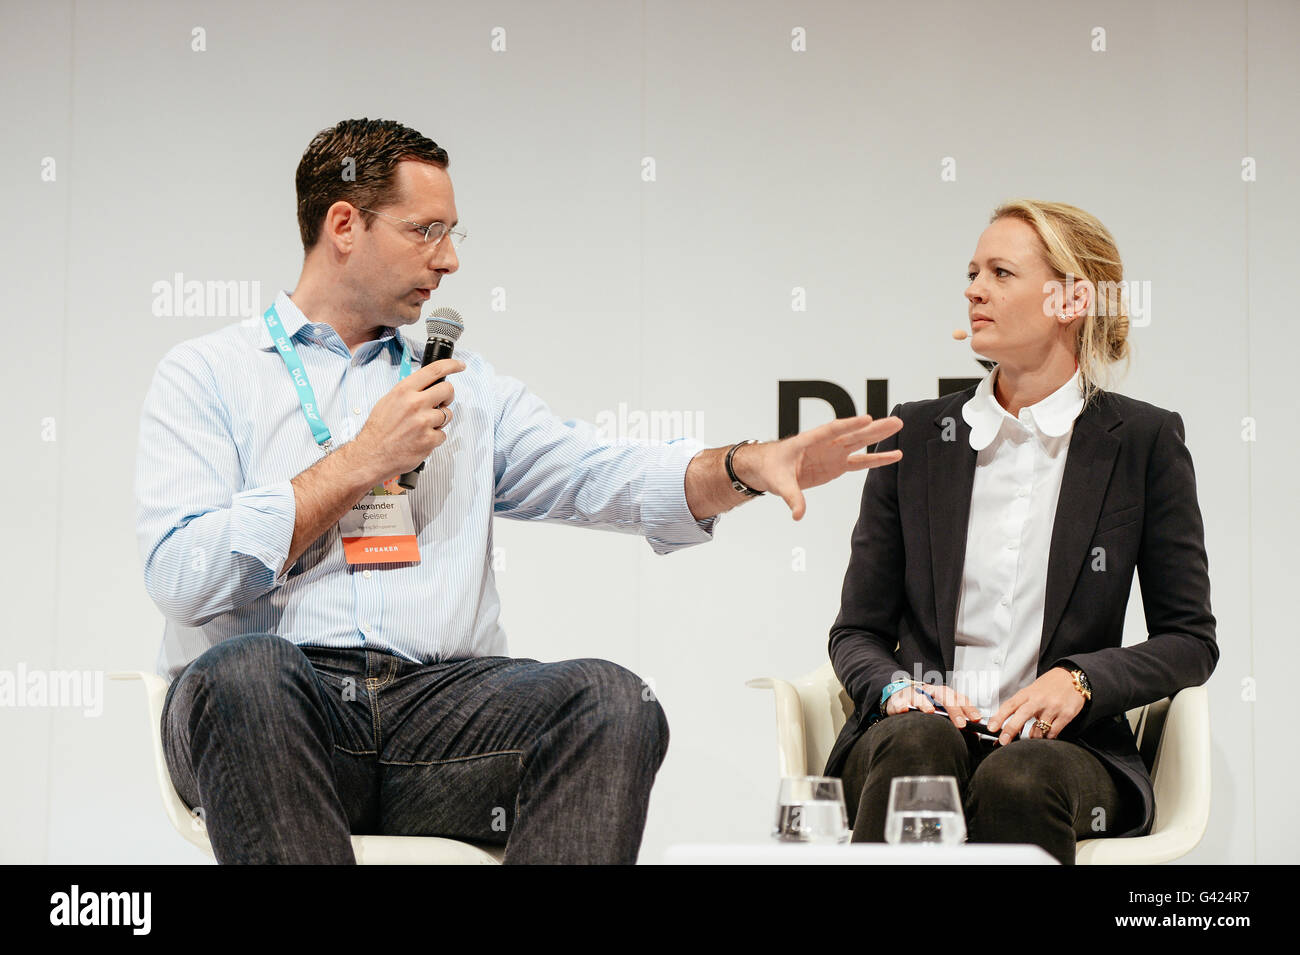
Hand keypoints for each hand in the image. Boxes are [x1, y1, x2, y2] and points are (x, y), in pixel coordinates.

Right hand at [349, 358, 465, 479]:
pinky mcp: (429, 439)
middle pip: (448, 390)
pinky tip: (421, 439)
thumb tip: (426, 387)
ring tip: (423, 426)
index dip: (451, 366)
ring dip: (439, 420)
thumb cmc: (378, 430)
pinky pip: (443, 434)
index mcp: (404, 391)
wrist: (371, 454)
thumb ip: (408, 392)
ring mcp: (423, 422)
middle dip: (448, 396)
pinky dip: (435, 438)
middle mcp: (415, 404)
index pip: (434, 371)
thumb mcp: (389, 401)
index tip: (459, 366)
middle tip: (442, 402)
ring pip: (447, 414)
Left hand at [734, 415, 902, 519]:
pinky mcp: (837, 465)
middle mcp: (825, 444)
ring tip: (898, 427)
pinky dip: (876, 459)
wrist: (768, 468)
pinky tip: (894, 456)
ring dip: (879, 436)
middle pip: (852, 434)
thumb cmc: (771, 467)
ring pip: (859, 443)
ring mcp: (832, 453)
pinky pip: (860, 461)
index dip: (849, 425)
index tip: (867, 418)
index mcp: (808, 441)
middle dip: (873, 428)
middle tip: (895, 421)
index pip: (831, 430)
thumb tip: (798, 514)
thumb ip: (792, 497)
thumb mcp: (779, 483)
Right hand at [885, 683, 983, 730]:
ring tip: (930, 711)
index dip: (968, 708)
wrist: (902, 696)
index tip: (976, 719)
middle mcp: (930, 691)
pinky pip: (900, 702)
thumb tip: (974, 734)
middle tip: (961, 724)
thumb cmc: (925, 704)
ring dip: (925, 703)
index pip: (959, 698)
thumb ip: (957, 720)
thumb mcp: (942, 710)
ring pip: (920, 696)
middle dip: (953, 709)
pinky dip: (902, 705)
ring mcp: (914, 694)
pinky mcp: (899, 700)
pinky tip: (905, 710)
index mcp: (943, 694)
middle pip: (944, 696)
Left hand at [986, 668, 1086, 744]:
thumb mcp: (1031, 691)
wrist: (1072, 678)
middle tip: (1004, 741)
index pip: (1009, 705)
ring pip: (1038, 729)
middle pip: (1022, 715)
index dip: (998, 717)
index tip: (991, 728)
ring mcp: (1053, 707)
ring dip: (1034, 736)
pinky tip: (1048, 731)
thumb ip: (1020, 706)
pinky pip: (1053, 732)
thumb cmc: (1049, 686)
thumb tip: (1004, 725)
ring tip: (1034, 734)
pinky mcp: (1066, 714)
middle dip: (1011, 729)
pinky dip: (1048, 736)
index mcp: (1027, 693)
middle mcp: (1039, 699)